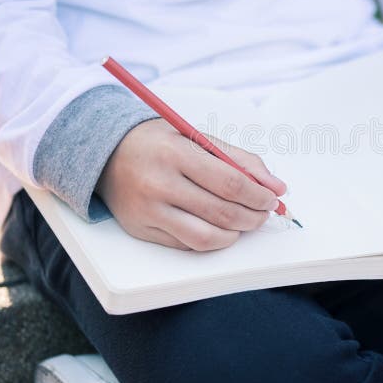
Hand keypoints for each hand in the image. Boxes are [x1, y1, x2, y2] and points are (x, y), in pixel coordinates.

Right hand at [96, 119, 286, 250]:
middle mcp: (159, 184)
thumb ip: (240, 160)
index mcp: (176, 153)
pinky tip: (219, 228)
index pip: (231, 183)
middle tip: (263, 213)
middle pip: (222, 213)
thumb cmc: (160, 143)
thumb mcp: (197, 137)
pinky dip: (212, 240)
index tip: (272, 198)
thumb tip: (276, 186)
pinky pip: (187, 245)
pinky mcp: (141, 230)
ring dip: (236, 234)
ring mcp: (148, 211)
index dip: (259, 195)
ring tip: (244, 223)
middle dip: (253, 217)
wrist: (106, 153)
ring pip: (206, 237)